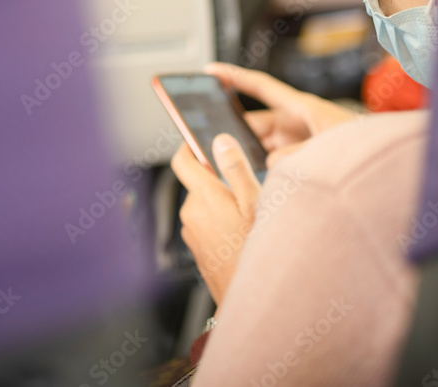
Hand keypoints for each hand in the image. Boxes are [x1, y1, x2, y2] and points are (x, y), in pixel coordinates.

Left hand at [171, 134, 259, 304]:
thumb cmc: (255, 251)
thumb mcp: (255, 202)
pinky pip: (205, 225)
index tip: (200, 141)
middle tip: (244, 186)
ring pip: (203, 205)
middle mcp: (191, 212)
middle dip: (218, 180)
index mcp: (204, 195)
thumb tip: (220, 141)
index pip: (182, 160)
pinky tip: (240, 233)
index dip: (190, 146)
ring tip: (246, 214)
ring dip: (220, 203)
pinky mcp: (197, 249)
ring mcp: (192, 232)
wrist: (253, 296)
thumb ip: (236, 168)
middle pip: (198, 183)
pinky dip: (219, 222)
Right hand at [205, 62, 357, 165]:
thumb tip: (272, 164)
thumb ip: (296, 155)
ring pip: (262, 144)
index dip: (234, 77)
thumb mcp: (327, 146)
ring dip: (248, 154)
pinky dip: (263, 169)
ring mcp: (297, 139)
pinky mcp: (300, 156)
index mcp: (301, 107)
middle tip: (210, 138)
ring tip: (227, 164)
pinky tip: (252, 180)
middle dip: (233, 128)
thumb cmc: (365, 144)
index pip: (260, 87)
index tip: (210, 71)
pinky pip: (274, 160)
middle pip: (254, 122)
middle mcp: (295, 121)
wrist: (387, 162)